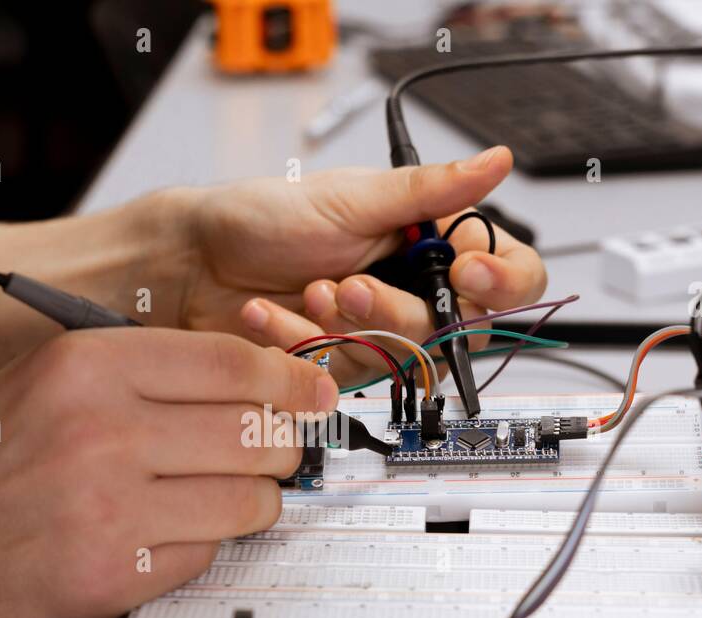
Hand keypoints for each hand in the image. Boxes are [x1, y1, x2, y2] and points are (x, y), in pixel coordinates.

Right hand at [0, 328, 337, 617]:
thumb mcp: (42, 383)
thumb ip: (142, 376)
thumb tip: (251, 382)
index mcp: (86, 364)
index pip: (235, 362)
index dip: (292, 381)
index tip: (313, 395)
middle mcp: (102, 426)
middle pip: (259, 432)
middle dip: (277, 451)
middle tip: (264, 459)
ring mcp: (109, 504)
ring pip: (248, 500)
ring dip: (245, 507)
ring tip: (206, 507)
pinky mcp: (111, 575)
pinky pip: (206, 558)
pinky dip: (196, 554)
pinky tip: (155, 545)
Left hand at [180, 146, 546, 383]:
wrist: (195, 262)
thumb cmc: (265, 218)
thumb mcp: (352, 197)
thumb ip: (428, 191)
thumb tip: (494, 162)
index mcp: (429, 243)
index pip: (506, 274)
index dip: (502, 280)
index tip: (466, 270)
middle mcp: (410, 290)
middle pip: (457, 328)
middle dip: (399, 310)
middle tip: (354, 286)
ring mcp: (376, 332)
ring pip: (401, 355)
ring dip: (349, 326)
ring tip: (307, 292)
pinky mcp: (338, 365)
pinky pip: (343, 372)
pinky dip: (303, 342)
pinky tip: (270, 313)